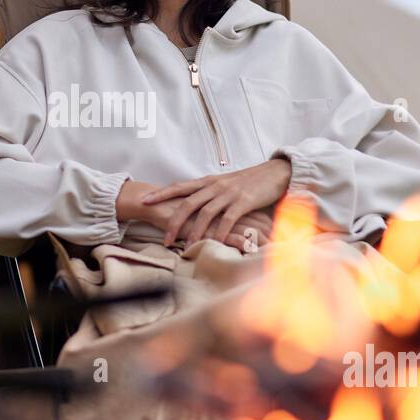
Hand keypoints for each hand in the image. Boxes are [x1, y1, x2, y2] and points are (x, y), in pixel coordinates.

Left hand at [116, 180, 275, 251]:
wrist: (275, 172)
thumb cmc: (250, 182)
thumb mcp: (226, 184)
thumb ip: (210, 193)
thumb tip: (194, 204)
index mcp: (209, 181)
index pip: (179, 186)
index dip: (161, 193)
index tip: (144, 200)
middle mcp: (215, 185)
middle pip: (187, 202)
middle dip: (173, 221)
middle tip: (163, 238)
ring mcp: (229, 193)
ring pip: (205, 213)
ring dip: (194, 231)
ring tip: (185, 246)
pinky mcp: (243, 201)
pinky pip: (227, 219)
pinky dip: (219, 232)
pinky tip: (213, 243)